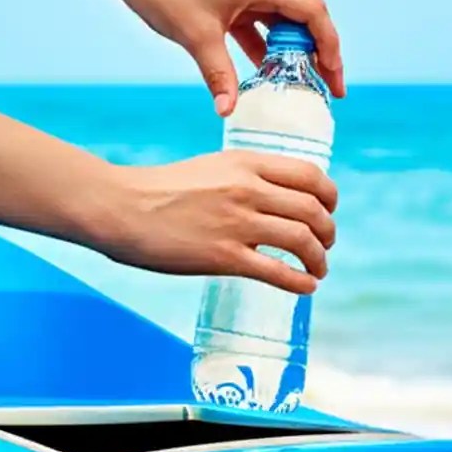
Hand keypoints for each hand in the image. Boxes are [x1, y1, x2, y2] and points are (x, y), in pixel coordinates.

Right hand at [93, 151, 336, 293]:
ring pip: (302, 240)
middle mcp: (248, 190)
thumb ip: (248, 176)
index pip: (311, 176)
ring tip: (318, 269)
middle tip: (326, 245)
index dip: (330, 197)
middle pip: (313, 210)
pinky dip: (300, 282)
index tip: (329, 211)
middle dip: (328, 232)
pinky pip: (277, 272)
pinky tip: (307, 287)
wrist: (120, 207)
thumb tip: (280, 196)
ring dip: (319, 258)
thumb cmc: (162, 190)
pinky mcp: (224, 257)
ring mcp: (237, 223)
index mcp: (246, 163)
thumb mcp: (213, 167)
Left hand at [111, 0, 345, 115]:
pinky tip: (267, 76)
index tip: (333, 76)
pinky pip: (261, 27)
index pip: (312, 13)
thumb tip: (229, 111)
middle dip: (320, 54)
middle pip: (305, 20)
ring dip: (294, 54)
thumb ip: (219, 75)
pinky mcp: (234, 1)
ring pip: (284, 25)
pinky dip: (268, 51)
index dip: (329, 45)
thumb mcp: (196, 37)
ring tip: (304, 86)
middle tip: (328, 89)